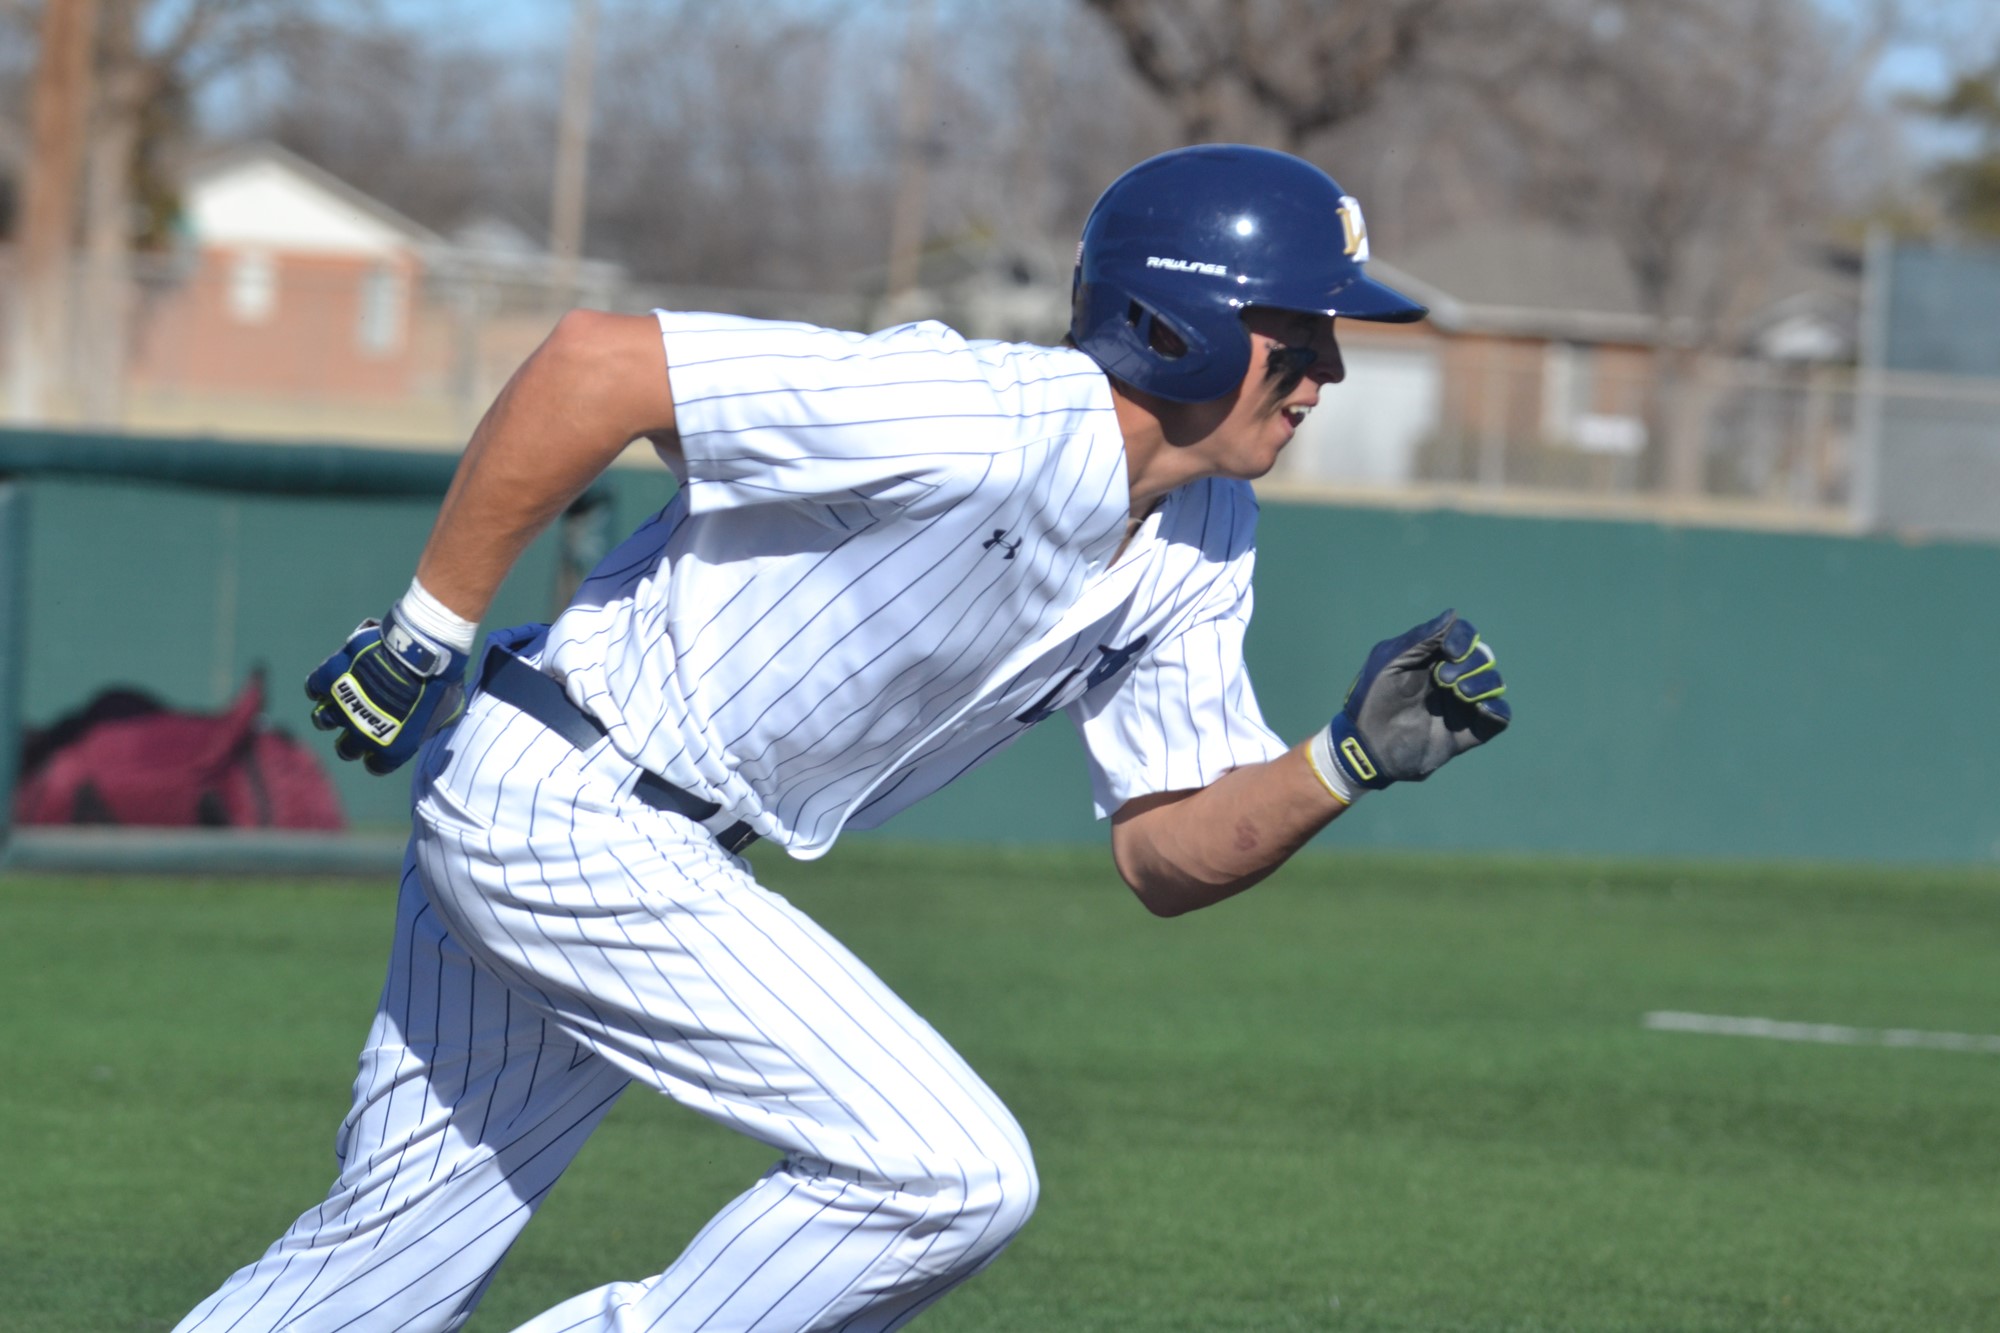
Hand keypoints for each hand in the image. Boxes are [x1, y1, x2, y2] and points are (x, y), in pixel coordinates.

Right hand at [305, 603, 469, 774]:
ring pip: (322, 720)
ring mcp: (342, 706)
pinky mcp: (330, 677)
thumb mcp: (446, 712)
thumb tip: (433, 722)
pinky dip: (319, 685)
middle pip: (346, 750)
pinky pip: (314, 686)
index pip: (375, 766)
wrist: (420, 653)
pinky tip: (329, 680)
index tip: (382, 743)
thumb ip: (432, 723)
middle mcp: (361, 734)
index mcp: (390, 749)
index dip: (377, 756)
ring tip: (340, 702)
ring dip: (329, 714)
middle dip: (351, 740)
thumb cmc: (439, 683)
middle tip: (359, 723)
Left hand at [1322, 609, 1509, 790]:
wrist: (1368, 747)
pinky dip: (1497, 709)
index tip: (1450, 651)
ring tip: (1461, 694)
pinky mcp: (1468, 731)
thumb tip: (1453, 614)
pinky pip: (1499, 717)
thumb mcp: (1389, 661)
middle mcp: (1450, 678)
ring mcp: (1460, 704)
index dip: (1463, 638)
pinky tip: (1480, 709)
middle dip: (1470, 664)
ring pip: (1494, 683)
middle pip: (1481, 657)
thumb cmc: (1372, 699)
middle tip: (1443, 679)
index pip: (1462, 635)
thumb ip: (1421, 638)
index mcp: (1431, 658)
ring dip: (1484, 683)